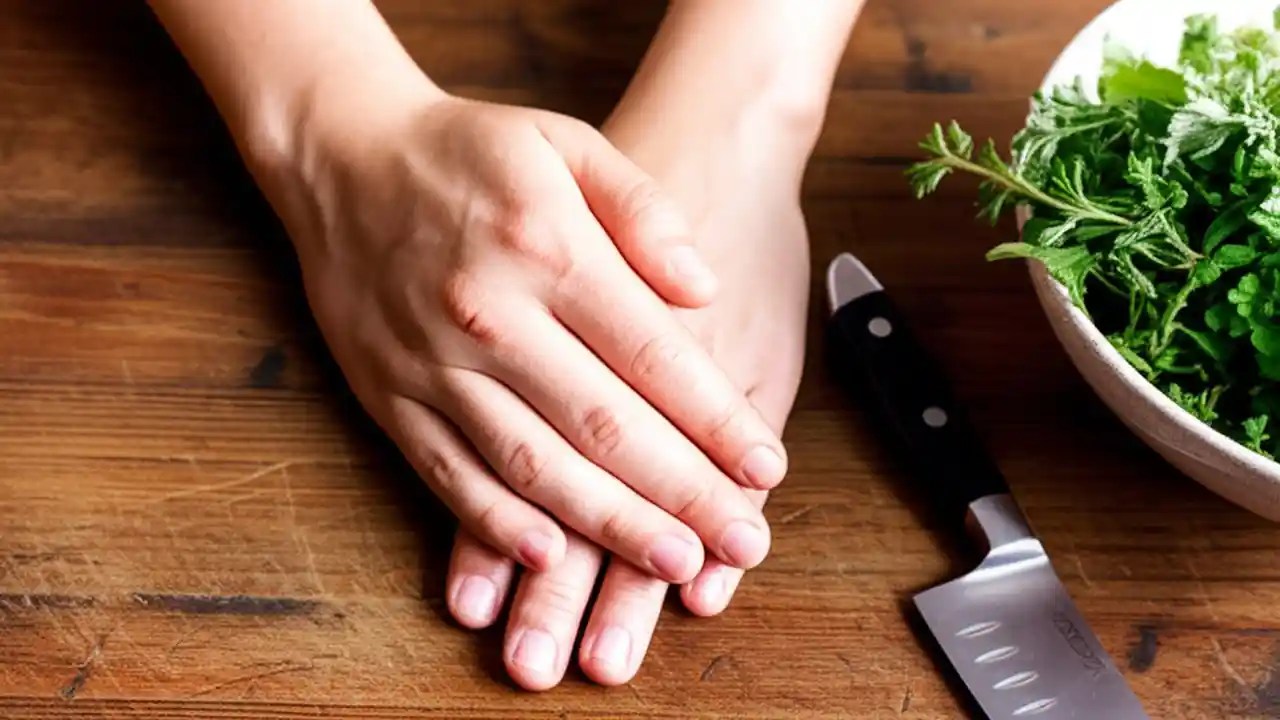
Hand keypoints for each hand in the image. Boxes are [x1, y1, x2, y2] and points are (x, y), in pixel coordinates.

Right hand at [444, 111, 810, 689]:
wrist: (340, 156)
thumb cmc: (471, 152)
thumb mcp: (567, 143)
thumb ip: (643, 209)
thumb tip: (705, 289)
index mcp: (549, 249)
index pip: (654, 355)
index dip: (716, 420)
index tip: (766, 466)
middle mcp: (492, 315)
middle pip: (605, 425)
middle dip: (684, 492)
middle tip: (742, 538)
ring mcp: (435, 364)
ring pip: (533, 464)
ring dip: (607, 524)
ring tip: (674, 563)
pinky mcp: (391, 397)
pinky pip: (448, 474)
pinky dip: (497, 524)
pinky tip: (548, 557)